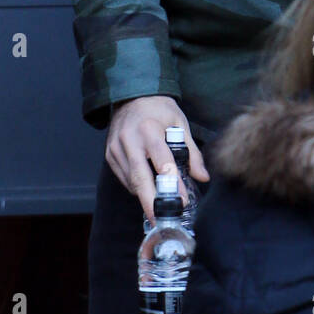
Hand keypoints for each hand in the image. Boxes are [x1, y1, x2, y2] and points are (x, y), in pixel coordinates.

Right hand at [106, 96, 209, 223]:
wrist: (132, 94)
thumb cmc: (159, 109)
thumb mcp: (180, 124)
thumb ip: (192, 152)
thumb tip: (203, 177)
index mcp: (149, 129)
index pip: (162, 163)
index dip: (172, 185)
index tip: (182, 201)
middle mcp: (129, 140)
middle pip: (140, 178)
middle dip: (150, 202)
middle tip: (160, 219)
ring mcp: (116, 148)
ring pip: (130, 181)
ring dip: (144, 196)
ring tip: (158, 208)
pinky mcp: (110, 154)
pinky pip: (124, 177)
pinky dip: (135, 186)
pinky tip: (146, 188)